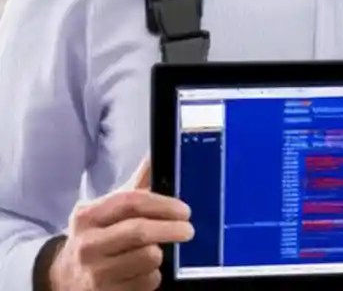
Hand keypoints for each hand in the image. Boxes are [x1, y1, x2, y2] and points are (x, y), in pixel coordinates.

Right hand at [48, 156, 193, 290]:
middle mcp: (87, 244)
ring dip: (161, 255)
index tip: (184, 210)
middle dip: (171, 229)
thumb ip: (135, 186)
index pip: (130, 202)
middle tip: (188, 230)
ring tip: (158, 251)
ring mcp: (95, 272)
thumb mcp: (107, 210)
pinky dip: (153, 276)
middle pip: (139, 232)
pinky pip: (146, 282)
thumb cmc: (98, 237)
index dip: (162, 204)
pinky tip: (145, 271)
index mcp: (88, 216)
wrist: (65, 278)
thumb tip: (156, 154)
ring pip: (147, 258)